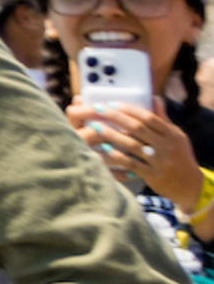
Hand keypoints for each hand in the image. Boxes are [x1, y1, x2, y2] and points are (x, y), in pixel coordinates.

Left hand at [74, 105, 206, 216]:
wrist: (189, 185)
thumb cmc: (179, 156)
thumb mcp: (176, 137)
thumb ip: (163, 119)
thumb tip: (154, 98)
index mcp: (172, 134)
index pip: (149, 117)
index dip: (129, 109)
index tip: (112, 103)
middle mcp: (167, 146)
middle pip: (138, 128)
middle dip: (115, 117)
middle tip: (97, 110)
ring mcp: (160, 161)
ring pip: (132, 145)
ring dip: (111, 135)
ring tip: (94, 127)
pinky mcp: (153, 175)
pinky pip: (131, 163)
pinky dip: (117, 155)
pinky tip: (104, 149)